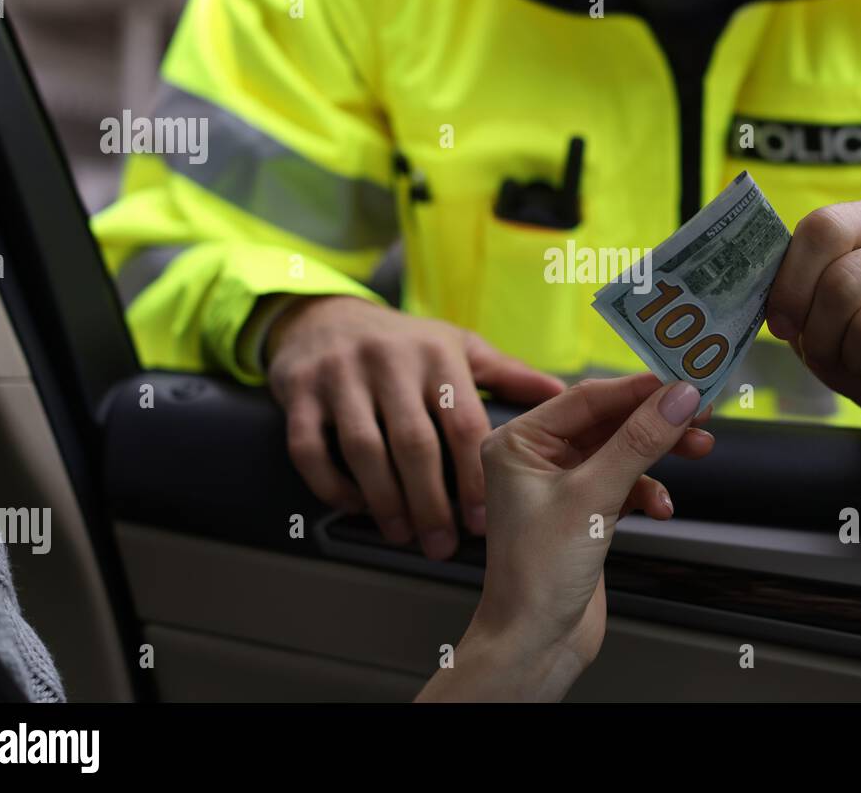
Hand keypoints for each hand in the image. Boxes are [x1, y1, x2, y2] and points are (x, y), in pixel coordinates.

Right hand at [265, 295, 564, 559]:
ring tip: (404, 534)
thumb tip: (560, 393)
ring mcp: (340, 375)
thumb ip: (508, 374)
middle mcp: (389, 362)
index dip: (474, 476)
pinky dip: (332, 486)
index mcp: (437, 354)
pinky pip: (309, 449)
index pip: (462, 422)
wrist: (326, 317)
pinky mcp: (299, 391)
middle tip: (443, 544)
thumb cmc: (406, 343)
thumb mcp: (458, 346)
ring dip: (385, 502)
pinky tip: (357, 508)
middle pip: (414, 443)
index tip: (481, 521)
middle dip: (430, 502)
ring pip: (363, 449)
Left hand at [417, 373, 713, 701]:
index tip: (687, 379)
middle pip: (610, 420)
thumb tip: (679, 397)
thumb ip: (639, 442)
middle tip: (704, 412)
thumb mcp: (593, 497)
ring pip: (622, 449)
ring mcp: (561, 484)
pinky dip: (648, 490)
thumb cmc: (538, 575)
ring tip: (700, 451)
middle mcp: (536, 456)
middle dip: (657, 420)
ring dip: (660, 453)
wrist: (534, 644)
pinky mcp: (584, 510)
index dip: (642, 386)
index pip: (589, 396)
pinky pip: (625, 482)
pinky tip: (661, 507)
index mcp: (518, 441)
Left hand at [766, 198, 860, 448]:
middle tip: (822, 352)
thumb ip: (796, 287)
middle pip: (843, 283)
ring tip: (859, 364)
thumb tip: (758, 293)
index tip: (781, 323)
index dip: (791, 282)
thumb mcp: (825, 306)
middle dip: (818, 333)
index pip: (825, 228)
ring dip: (849, 361)